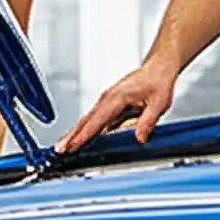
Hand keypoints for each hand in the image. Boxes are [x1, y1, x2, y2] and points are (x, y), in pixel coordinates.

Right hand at [55, 58, 178, 153]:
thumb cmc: (157, 81)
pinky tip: (81, 138)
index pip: (98, 119)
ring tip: (65, 147)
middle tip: (60, 149)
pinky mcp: (110, 104)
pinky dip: (85, 128)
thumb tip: (139, 137)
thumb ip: (148, 121)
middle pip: (86, 119)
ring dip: (76, 132)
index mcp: (118, 96)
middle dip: (72, 135)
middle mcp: (109, 98)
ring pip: (88, 119)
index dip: (85, 134)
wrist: (158, 69)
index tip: (74, 145)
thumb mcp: (159, 103)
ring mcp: (108, 100)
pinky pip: (95, 118)